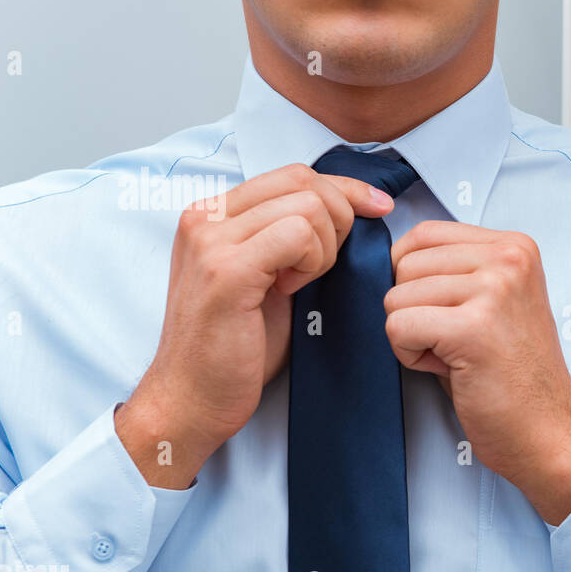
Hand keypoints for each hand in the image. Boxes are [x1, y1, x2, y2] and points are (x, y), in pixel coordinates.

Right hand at [116, 163, 393, 488]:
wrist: (192, 397)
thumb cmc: (234, 347)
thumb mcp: (266, 275)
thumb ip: (288, 236)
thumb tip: (350, 207)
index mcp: (213, 213)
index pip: (294, 174)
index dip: (345, 189)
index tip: (379, 208)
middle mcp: (205, 216)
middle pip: (305, 182)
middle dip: (339, 220)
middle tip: (322, 268)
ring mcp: (211, 240)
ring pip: (308, 206)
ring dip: (324, 248)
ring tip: (299, 284)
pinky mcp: (226, 270)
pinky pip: (299, 234)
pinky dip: (313, 261)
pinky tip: (292, 290)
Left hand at [384, 220, 570, 523]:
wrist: (548, 432)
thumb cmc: (513, 376)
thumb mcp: (492, 303)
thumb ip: (454, 271)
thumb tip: (387, 260)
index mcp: (515, 246)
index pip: (425, 233)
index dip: (414, 278)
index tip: (448, 314)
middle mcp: (509, 258)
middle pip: (405, 263)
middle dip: (413, 309)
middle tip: (454, 342)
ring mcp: (494, 290)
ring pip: (396, 296)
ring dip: (412, 334)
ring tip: (455, 356)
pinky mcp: (473, 328)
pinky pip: (397, 326)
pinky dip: (409, 355)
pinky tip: (447, 368)